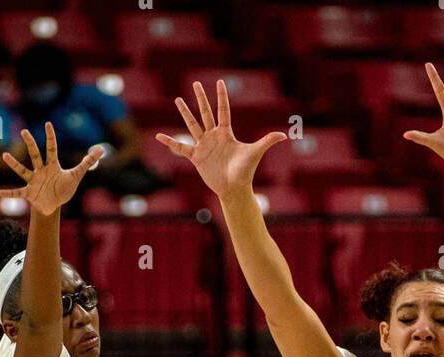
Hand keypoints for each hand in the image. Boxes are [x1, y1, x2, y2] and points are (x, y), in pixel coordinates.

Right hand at [0, 123, 102, 214]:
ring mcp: (33, 181)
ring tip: (5, 156)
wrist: (53, 205)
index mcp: (52, 166)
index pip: (51, 149)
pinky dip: (10, 194)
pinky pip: (18, 193)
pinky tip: (0, 193)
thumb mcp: (76, 175)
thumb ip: (87, 162)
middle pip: (35, 155)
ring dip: (14, 164)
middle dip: (31, 144)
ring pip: (23, 170)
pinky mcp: (29, 193)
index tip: (48, 124)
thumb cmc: (63, 188)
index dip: (50, 137)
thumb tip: (101, 149)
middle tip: (25, 131)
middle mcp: (41, 171)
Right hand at [156, 80, 286, 197]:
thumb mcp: (255, 152)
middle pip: (206, 113)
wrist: (234, 188)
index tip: (219, 82)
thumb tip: (285, 134)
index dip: (221, 96)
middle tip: (195, 84)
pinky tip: (158, 137)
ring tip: (178, 100)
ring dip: (185, 113)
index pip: (223, 110)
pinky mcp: (196, 157)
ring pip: (193, 125)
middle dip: (201, 98)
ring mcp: (204, 146)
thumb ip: (268, 141)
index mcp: (227, 133)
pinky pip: (180, 148)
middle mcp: (214, 136)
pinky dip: (170, 143)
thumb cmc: (245, 171)